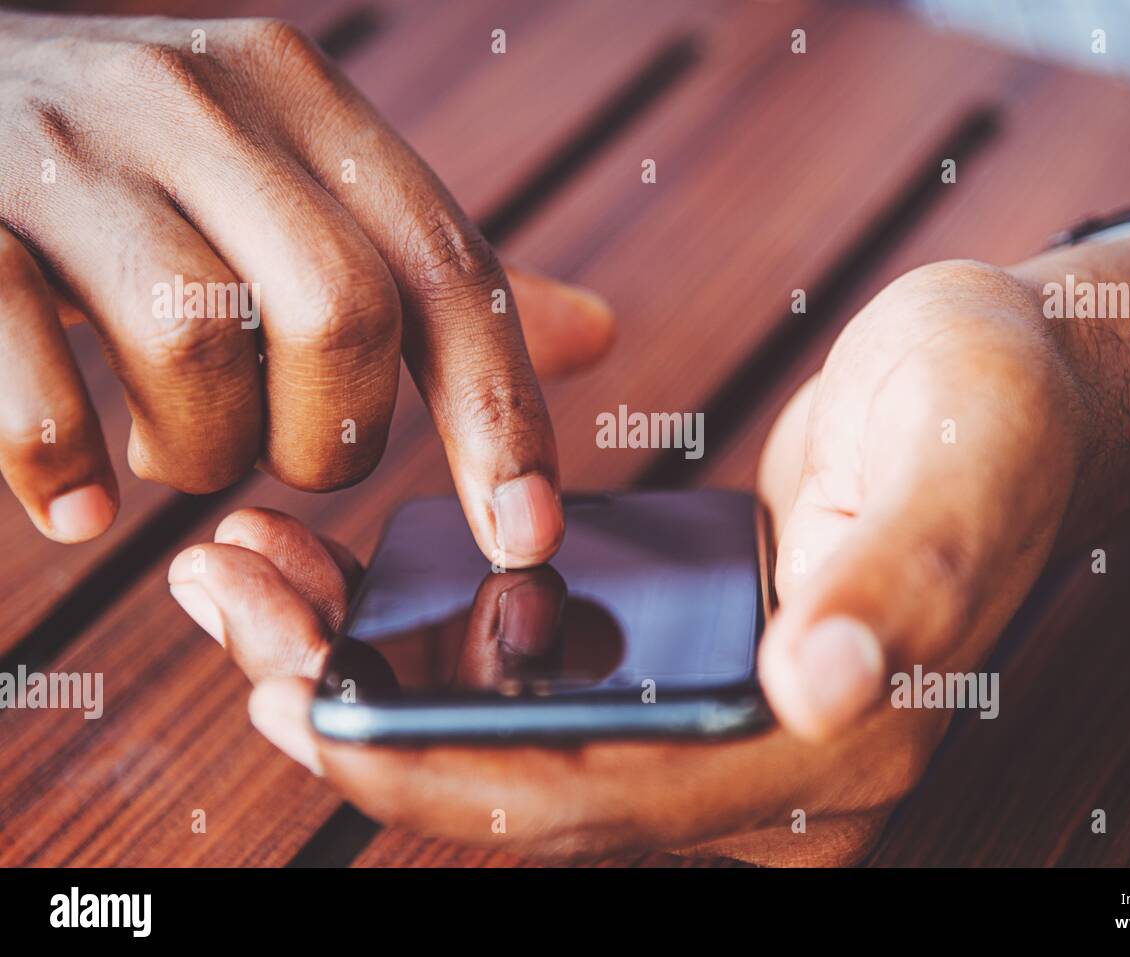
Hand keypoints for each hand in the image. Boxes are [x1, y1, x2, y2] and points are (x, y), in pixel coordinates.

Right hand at [0, 12, 611, 560]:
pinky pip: (35, 385)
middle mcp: (194, 103)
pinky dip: (66, 467)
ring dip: (203, 454)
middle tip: (291, 454)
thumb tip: (595, 335)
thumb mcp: (299, 192)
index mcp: (303, 102)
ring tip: (175, 451)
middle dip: (333, 435)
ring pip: (196, 350)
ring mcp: (61, 152)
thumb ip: (431, 274)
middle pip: (340, 310)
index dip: (501, 415)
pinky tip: (77, 500)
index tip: (527, 536)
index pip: (446, 268)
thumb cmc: (146, 178)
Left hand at [166, 260, 1082, 864]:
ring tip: (260, 580)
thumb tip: (818, 684)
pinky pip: (538, 683)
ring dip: (377, 668)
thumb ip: (898, 577)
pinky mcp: (690, 670)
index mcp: (836, 749)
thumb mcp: (965, 455)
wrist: (1010, 384)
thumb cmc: (999, 406)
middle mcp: (768, 772)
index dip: (443, 762)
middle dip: (367, 709)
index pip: (607, 800)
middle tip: (235, 607)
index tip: (299, 694)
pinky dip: (435, 636)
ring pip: (517, 738)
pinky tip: (354, 573)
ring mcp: (724, 728)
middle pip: (532, 783)